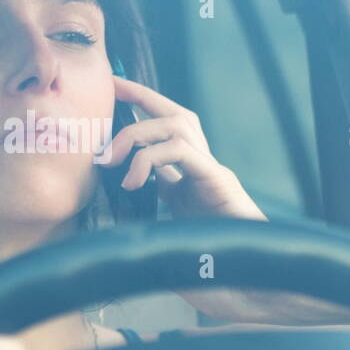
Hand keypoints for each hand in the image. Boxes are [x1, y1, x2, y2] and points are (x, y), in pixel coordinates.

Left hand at [96, 76, 267, 222]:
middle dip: (140, 97)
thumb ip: (158, 186)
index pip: (167, 120)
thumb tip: (125, 178)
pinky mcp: (215, 178)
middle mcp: (204, 159)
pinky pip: (180, 151)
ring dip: (136, 135)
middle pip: (175, 112)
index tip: (113, 85)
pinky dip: (148, 158)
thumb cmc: (209, 239)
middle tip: (106, 100)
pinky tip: (132, 182)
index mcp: (192, 164)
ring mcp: (211, 167)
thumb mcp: (174, 206)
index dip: (142, 99)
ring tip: (110, 161)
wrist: (243, 263)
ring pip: (176, 125)